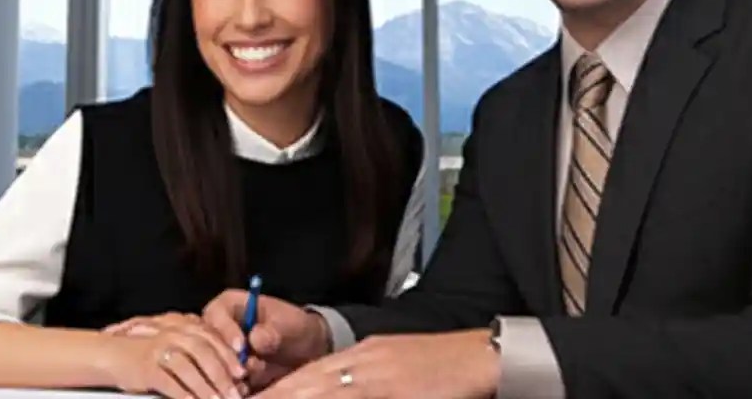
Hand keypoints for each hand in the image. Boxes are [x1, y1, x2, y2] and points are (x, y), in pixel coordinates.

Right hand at [103, 312, 247, 398]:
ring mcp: (160, 349)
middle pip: (205, 352)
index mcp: (184, 326)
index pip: (213, 338)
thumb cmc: (150, 354)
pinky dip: (185, 395)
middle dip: (223, 375)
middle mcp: (174, 333)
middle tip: (236, 393)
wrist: (113, 355)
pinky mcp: (147, 367)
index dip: (230, 355)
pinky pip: (170, 383)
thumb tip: (229, 374)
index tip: (243, 373)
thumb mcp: (176, 345)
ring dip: (207, 388)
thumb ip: (198, 352)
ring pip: (189, 368)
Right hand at [202, 290, 331, 388]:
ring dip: (230, 378)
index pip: (217, 314)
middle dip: (226, 360)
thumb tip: (255, 339)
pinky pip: (219, 384)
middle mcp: (216, 329)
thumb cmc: (292, 328)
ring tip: (251, 381)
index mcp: (228, 306)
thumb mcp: (288, 325)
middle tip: (245, 372)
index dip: (227, 330)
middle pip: (207, 343)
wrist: (303, 352)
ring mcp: (217, 353)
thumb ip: (273, 331)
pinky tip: (248, 390)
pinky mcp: (223, 375)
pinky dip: (233, 389)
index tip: (241, 346)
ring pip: (213, 366)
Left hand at [251, 330, 498, 398]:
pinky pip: (356, 397)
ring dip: (290, 398)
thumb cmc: (438, 368)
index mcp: (357, 358)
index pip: (304, 378)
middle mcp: (360, 363)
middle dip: (271, 397)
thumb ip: (360, 383)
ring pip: (323, 391)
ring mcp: (377, 375)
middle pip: (304, 385)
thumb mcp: (390, 371)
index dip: (273, 392)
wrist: (480, 356)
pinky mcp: (395, 387)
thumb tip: (333, 391)